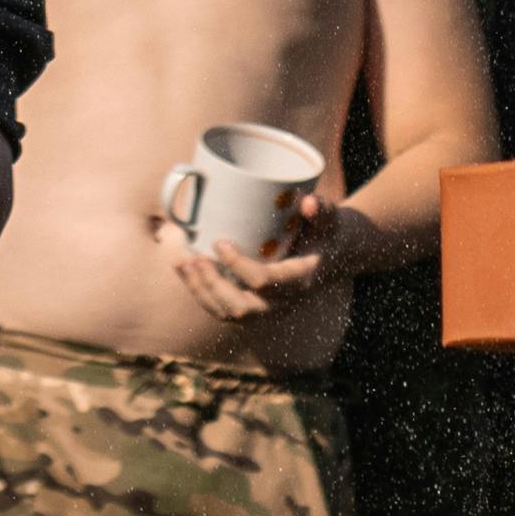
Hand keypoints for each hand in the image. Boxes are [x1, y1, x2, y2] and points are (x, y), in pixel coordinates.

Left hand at [156, 200, 378, 321]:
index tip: (219, 242)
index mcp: (300, 281)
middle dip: (210, 284)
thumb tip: (308, 202)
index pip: (263, 282)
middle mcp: (283, 303)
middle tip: (192, 258)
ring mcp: (267, 310)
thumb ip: (321, 210)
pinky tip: (186, 272)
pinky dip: (201, 293)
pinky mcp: (254, 308)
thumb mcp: (331, 218)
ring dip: (199, 290)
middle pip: (239, 307)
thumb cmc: (328, 231)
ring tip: (180, 262)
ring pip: (226, 313)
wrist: (334, 255)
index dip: (238, 265)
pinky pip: (223, 309)